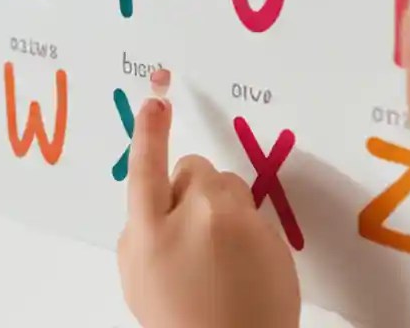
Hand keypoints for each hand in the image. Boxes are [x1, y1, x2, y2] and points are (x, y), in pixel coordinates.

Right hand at [117, 71, 300, 327]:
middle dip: (190, 187)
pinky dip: (244, 228)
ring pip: (228, 185)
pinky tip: (241, 264)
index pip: (145, 169)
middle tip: (190, 226)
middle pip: (195, 169)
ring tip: (218, 249)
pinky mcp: (272, 236)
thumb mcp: (137, 278)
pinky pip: (252, 212)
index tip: (157, 103)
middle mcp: (197, 219)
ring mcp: (241, 225)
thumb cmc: (177, 320)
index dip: (149, 133)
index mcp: (152, 232)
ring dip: (220, 204)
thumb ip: (140, 232)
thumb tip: (157, 203)